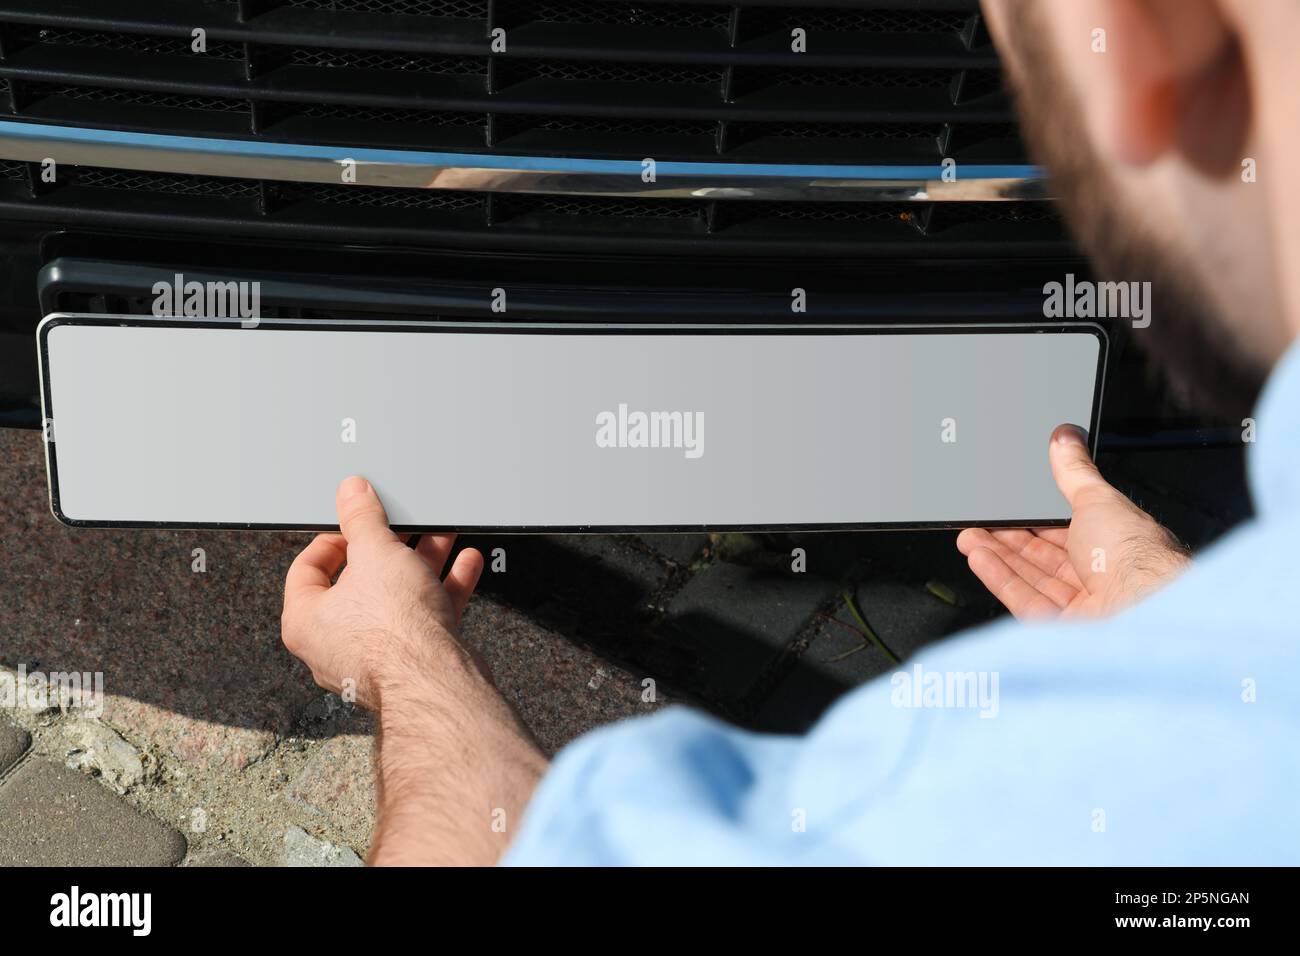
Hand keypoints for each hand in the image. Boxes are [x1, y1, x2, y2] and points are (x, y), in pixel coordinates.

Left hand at [281, 474, 485, 708]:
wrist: (435, 681)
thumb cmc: (391, 631)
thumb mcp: (375, 553)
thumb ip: (363, 519)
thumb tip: (351, 493)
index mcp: (306, 620)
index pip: (308, 568)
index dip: (334, 537)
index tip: (357, 521)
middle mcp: (336, 643)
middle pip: (362, 580)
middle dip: (391, 546)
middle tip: (405, 524)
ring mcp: (377, 654)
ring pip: (399, 597)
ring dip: (424, 563)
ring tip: (442, 535)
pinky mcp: (414, 661)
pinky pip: (427, 617)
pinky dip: (445, 588)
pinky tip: (465, 564)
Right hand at [957, 425, 1190, 619]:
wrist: (1142, 606)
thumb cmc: (1136, 556)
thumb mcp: (1098, 498)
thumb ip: (1074, 471)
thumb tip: (1066, 438)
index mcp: (1113, 544)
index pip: (1065, 530)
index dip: (1033, 518)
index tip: (1006, 507)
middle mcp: (1098, 577)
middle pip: (1043, 556)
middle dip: (1007, 537)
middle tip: (979, 522)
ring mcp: (1079, 604)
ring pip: (1029, 577)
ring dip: (996, 555)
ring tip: (969, 537)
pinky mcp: (1059, 627)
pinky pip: (1022, 600)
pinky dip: (998, 578)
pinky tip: (979, 558)